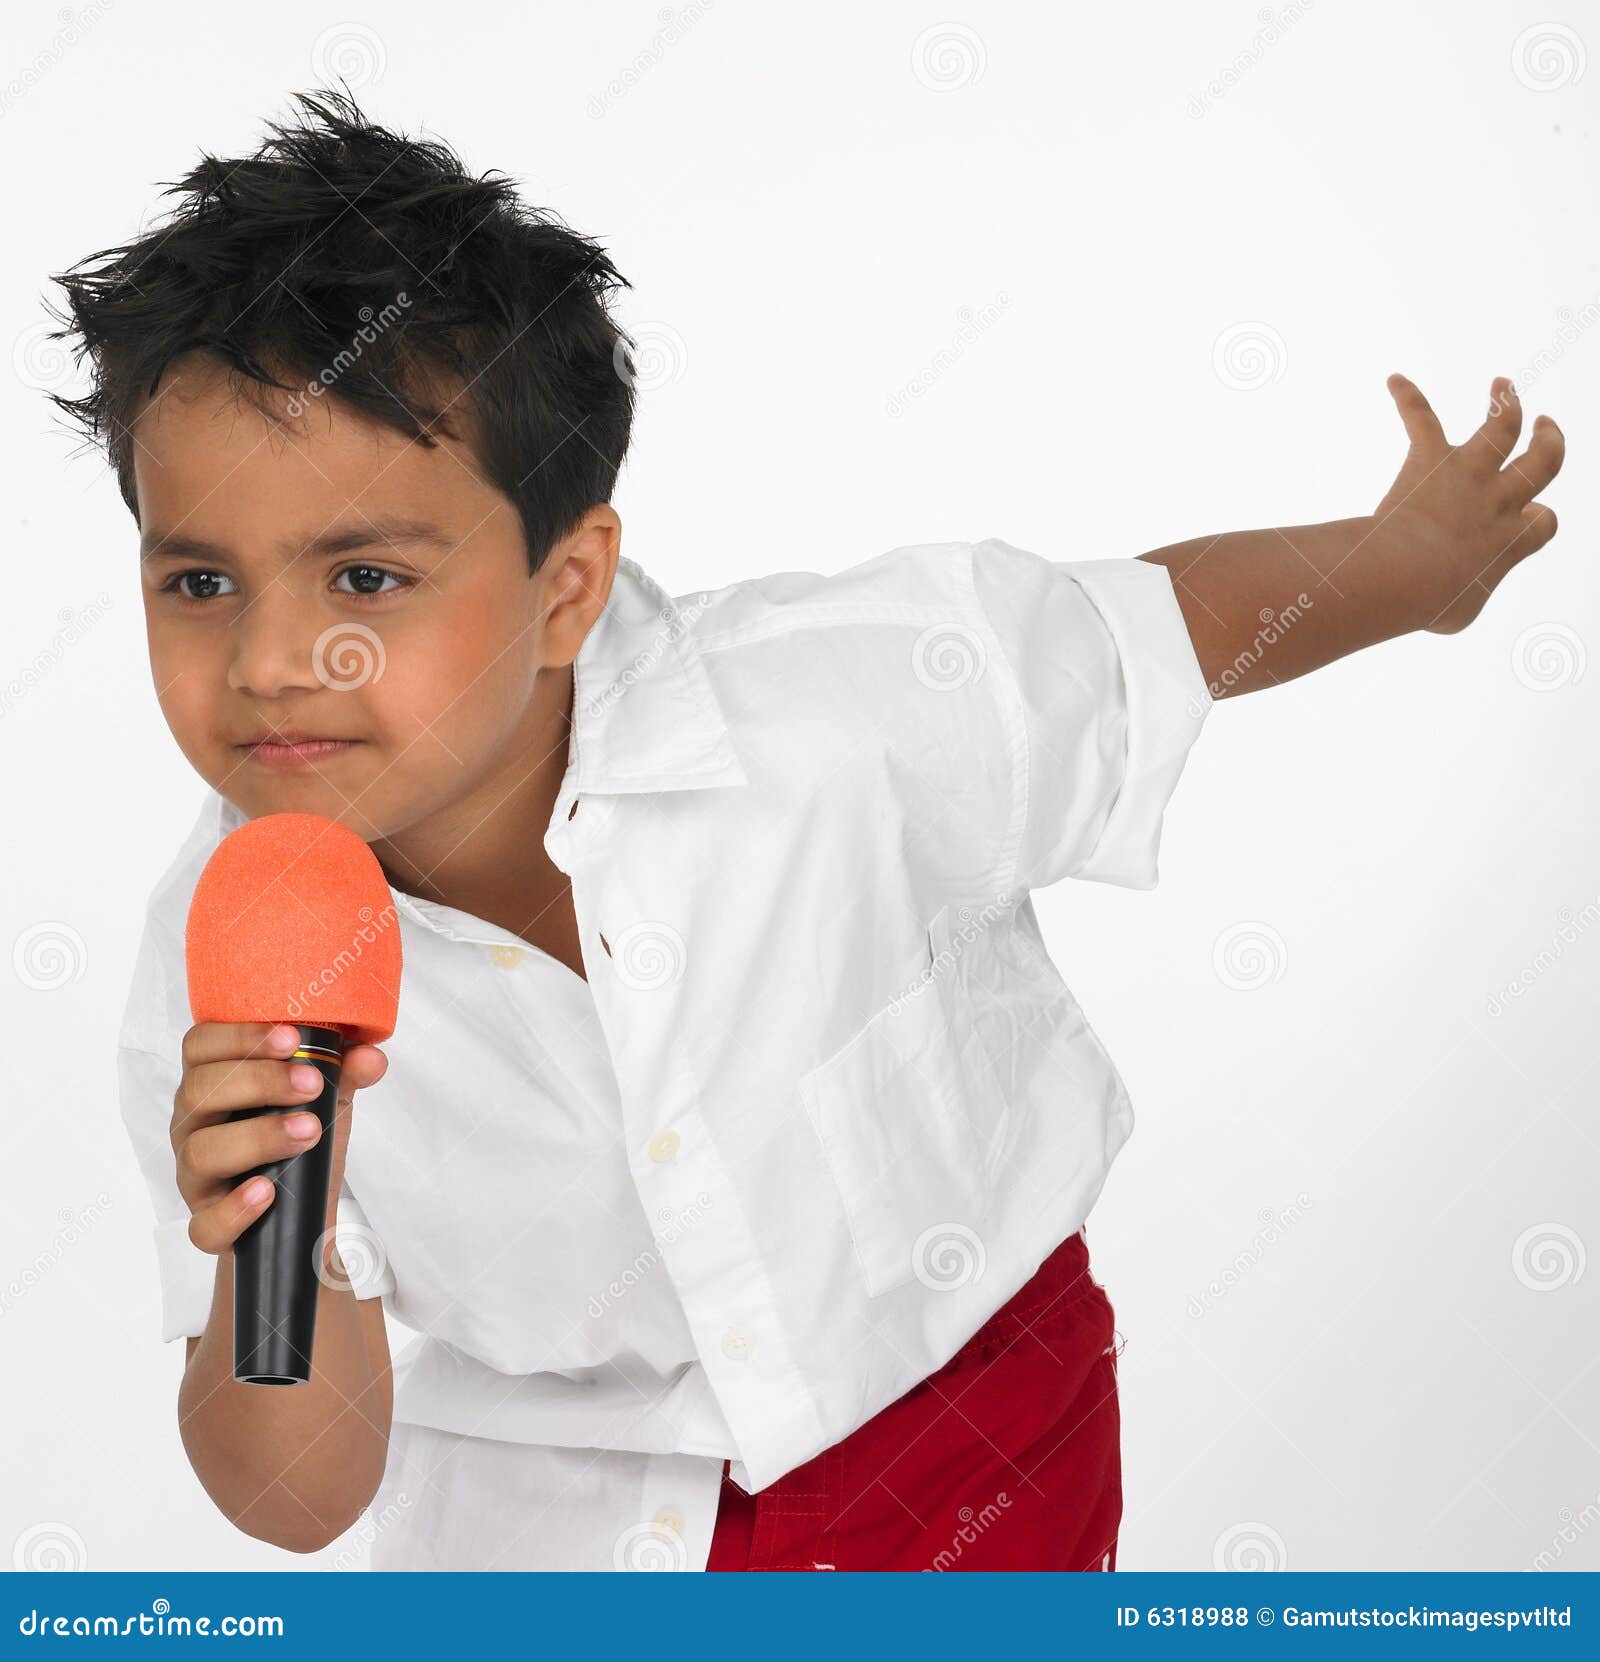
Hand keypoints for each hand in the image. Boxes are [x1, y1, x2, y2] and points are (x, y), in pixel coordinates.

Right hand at [171, 1021, 387, 1272]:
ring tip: (307, 1131)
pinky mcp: (206, 1224)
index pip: (201, 1046)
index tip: (291, 1038)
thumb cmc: (303, 1143)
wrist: (305, 1213)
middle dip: (259, 1082)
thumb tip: (370, 1057)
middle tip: (312, 1085)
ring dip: (257, 1137)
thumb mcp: (328, 1100)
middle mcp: (195, 1126)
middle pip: (198, 1091)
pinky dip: (235, 1208)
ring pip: (200, 1152)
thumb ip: (346, 1073)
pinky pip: (204, 1223)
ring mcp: (194, 1176)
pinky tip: (266, 1192)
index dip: (239, 1037)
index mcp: (215, 1084)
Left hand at [1377, 373, 1563, 633]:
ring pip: (1500, 426)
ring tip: (1503, 385)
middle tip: (1546, 427)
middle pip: (1542, 462)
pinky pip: (1421, 419)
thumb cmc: (1432, 601)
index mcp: (1514, 540)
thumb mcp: (1457, 613)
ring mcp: (1468, 475)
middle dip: (1549, 442)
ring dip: (1505, 403)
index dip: (1539, 518)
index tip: (1530, 517)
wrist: (1408, 573)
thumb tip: (1441, 597)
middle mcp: (1499, 500)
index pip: (1544, 522)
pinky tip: (1395, 381)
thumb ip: (1460, 598)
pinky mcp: (1430, 460)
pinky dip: (1408, 398)